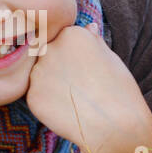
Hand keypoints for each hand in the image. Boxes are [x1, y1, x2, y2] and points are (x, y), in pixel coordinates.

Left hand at [24, 21, 151, 152]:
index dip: (75, 57)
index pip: (64, 39)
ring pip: (40, 76)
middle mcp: (51, 48)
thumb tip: (88, 27)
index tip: (86, 71)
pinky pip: (36, 96)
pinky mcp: (31, 95)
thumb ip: (93, 41)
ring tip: (74, 99)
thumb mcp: (111, 58)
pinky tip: (66, 111)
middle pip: (48, 55)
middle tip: (79, 86)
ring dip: (51, 85)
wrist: (114, 126)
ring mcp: (38, 72)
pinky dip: (48, 104)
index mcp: (71, 33)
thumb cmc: (120, 91)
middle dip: (59, 68)